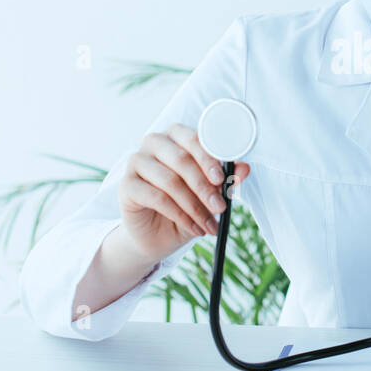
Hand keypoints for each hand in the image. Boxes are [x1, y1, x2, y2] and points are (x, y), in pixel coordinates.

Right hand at [117, 123, 250, 261]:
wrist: (159, 235)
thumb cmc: (186, 206)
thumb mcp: (210, 194)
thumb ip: (226, 179)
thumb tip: (244, 168)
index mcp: (177, 135)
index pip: (194, 138)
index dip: (209, 158)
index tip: (222, 178)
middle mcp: (154, 143)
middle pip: (181, 159)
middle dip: (204, 187)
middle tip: (221, 206)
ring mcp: (137, 162)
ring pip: (170, 181)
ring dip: (194, 206)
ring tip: (209, 223)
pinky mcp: (126, 185)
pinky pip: (157, 198)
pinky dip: (180, 215)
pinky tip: (193, 227)